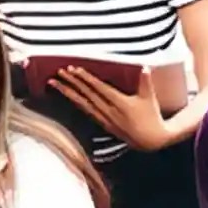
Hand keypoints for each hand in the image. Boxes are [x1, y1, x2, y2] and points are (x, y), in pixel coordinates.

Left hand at [49, 66, 171, 150]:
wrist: (151, 141)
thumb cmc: (152, 117)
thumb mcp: (150, 98)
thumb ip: (145, 81)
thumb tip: (144, 67)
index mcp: (120, 103)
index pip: (99, 88)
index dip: (86, 78)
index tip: (74, 69)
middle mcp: (109, 111)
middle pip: (86, 95)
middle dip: (72, 82)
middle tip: (59, 72)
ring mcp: (104, 119)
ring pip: (82, 104)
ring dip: (68, 93)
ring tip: (55, 84)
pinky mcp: (103, 124)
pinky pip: (86, 112)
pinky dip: (76, 103)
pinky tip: (67, 97)